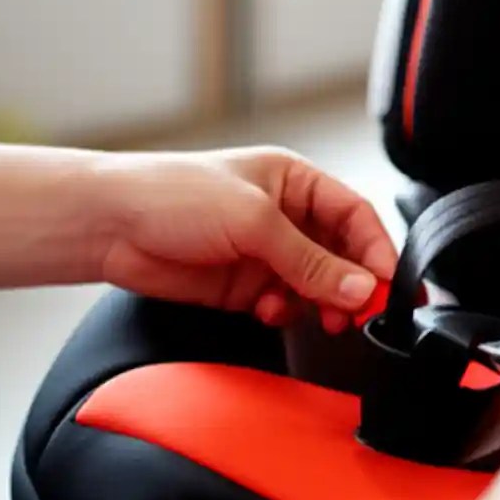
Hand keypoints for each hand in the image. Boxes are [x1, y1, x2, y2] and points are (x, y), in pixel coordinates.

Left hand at [89, 146, 397, 331]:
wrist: (109, 226)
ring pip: (316, 286)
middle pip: (341, 256)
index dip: (377, 251)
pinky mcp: (244, 286)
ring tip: (322, 318)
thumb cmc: (173, 195)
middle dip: (354, 286)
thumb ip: (310, 260)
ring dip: (322, 304)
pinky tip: (269, 311)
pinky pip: (285, 306)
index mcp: (295, 181)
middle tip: (364, 314)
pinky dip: (286, 314)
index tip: (390, 287)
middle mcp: (285, 216)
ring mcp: (265, 253)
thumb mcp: (254, 221)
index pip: (355, 216)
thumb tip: (361, 287)